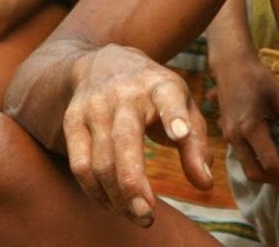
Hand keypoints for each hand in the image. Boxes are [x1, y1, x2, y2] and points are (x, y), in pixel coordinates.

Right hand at [63, 44, 212, 227]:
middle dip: (133, 182)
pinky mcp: (74, 120)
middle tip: (147, 215)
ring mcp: (95, 106)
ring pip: (100, 159)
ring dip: (117, 195)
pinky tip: (111, 204)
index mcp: (159, 85)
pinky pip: (80, 164)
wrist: (104, 63)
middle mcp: (124, 93)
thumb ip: (196, 144)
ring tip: (137, 215)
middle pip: (125, 140)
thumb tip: (205, 184)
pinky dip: (94, 191)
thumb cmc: (154, 94)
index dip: (175, 116)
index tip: (180, 134)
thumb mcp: (182, 106)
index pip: (168, 98)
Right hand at [211, 51, 278, 184]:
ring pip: (247, 168)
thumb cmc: (258, 78)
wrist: (230, 64)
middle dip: (274, 178)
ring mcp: (228, 137)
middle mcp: (235, 137)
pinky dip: (256, 160)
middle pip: (255, 174)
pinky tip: (270, 147)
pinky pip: (242, 157)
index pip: (270, 163)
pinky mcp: (227, 134)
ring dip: (264, 170)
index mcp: (249, 127)